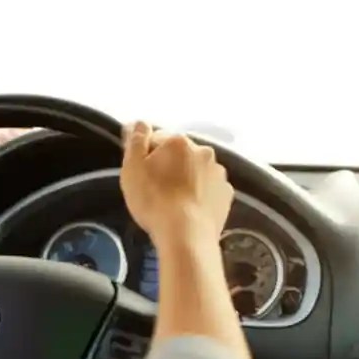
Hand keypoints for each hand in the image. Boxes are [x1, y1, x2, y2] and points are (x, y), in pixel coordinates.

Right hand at [119, 122, 232, 247]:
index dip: (146, 157)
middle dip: (169, 166)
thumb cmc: (154, 201)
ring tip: (174, 203)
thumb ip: (136, 141)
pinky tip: (190, 210)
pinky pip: (209, 189)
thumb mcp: (132, 169)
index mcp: (179, 142)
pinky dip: (201, 195)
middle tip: (156, 190)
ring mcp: (219, 173)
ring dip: (187, 180)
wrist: (187, 236)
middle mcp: (204, 151)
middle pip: (179, 154)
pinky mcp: (226, 194)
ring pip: (197, 171)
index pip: (156, 140)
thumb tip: (141, 123)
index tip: (141, 175)